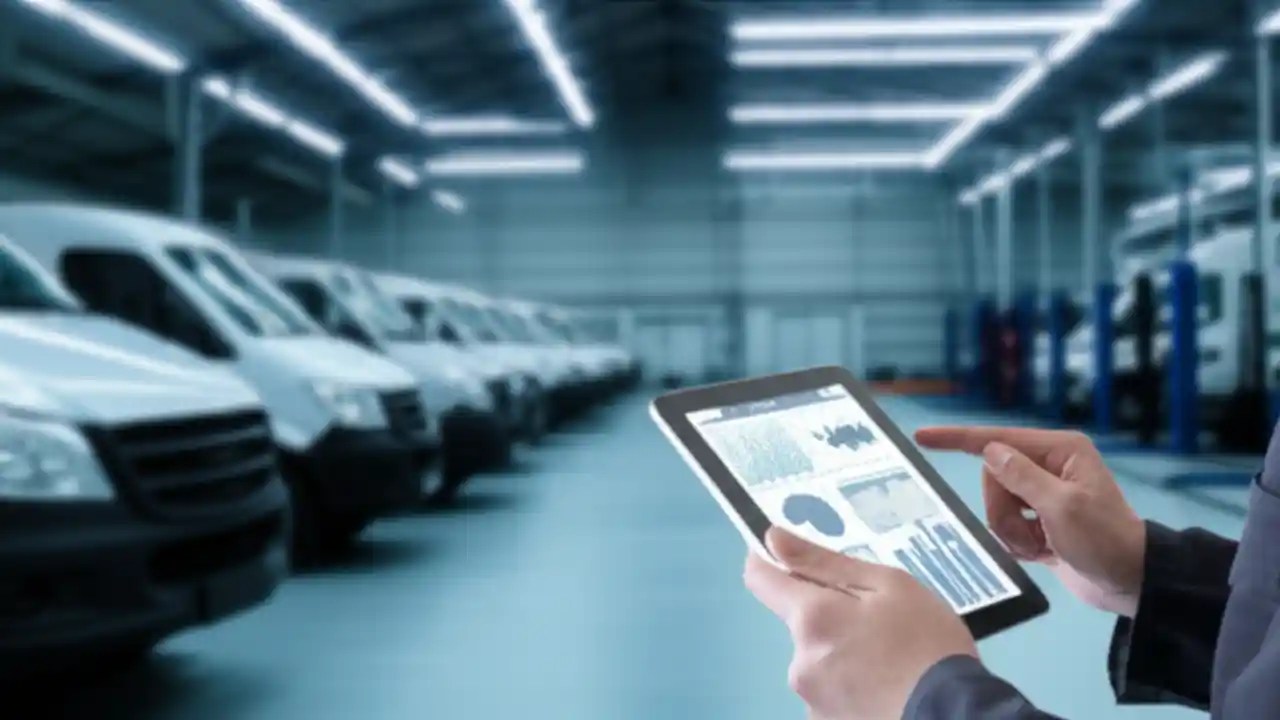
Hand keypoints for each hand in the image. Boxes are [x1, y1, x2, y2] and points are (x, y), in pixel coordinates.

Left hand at [745, 528, 977, 719]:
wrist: (956, 715)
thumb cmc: (929, 643)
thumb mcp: (890, 586)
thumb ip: (825, 563)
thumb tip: (772, 538)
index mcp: (812, 618)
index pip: (760, 579)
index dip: (769, 562)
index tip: (789, 559)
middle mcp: (799, 661)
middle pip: (802, 625)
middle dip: (831, 619)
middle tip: (880, 625)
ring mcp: (811, 701)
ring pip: (819, 662)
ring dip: (842, 656)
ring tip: (891, 663)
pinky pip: (831, 695)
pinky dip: (851, 689)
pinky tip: (886, 691)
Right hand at [915, 426, 1146, 616]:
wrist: (1130, 582)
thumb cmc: (1103, 541)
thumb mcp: (1063, 507)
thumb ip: (1021, 476)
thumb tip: (989, 451)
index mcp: (1060, 451)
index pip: (997, 441)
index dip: (957, 439)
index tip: (922, 438)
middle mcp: (1049, 465)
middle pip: (993, 477)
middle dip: (1002, 509)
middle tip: (1029, 532)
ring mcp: (1043, 493)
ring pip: (996, 504)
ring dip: (1011, 530)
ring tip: (1040, 545)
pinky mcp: (1039, 519)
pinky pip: (1006, 524)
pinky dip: (1018, 541)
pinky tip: (1043, 551)